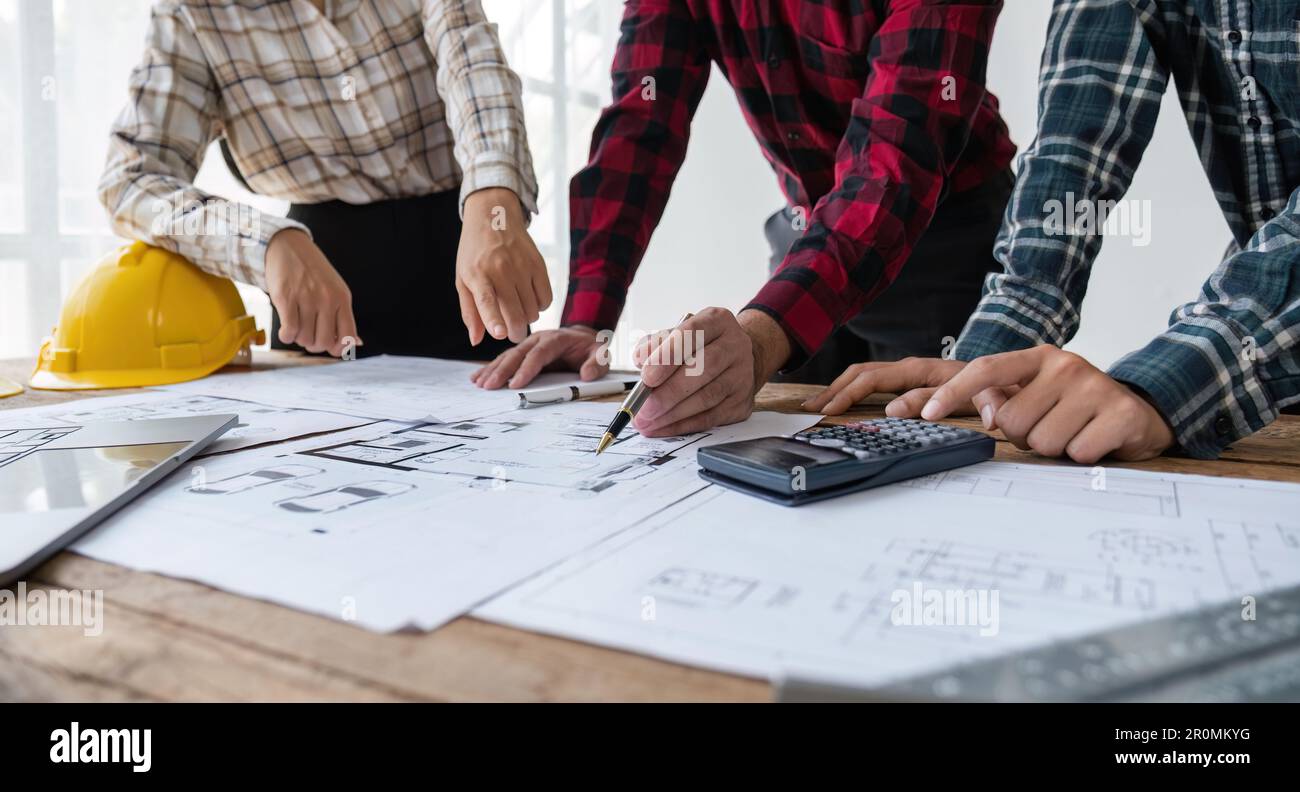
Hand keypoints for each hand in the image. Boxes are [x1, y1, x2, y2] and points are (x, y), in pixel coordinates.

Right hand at [265, 228, 359, 356]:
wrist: (288, 246)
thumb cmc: (313, 272)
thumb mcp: (335, 290)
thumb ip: (343, 317)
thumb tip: (357, 343)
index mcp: (343, 298)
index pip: (348, 337)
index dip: (338, 349)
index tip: (329, 346)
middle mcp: (327, 299)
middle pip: (324, 343)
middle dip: (314, 345)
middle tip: (308, 334)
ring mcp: (307, 298)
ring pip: (305, 339)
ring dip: (298, 338)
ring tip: (297, 325)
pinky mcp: (286, 298)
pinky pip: (289, 331)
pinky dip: (286, 336)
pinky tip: (286, 328)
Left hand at [456, 187, 551, 344]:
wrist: (494, 216)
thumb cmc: (475, 253)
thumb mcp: (463, 279)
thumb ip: (470, 312)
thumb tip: (476, 341)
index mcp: (477, 274)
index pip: (486, 300)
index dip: (494, 319)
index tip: (500, 334)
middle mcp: (500, 269)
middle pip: (515, 312)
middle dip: (516, 332)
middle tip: (513, 335)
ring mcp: (522, 266)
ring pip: (533, 309)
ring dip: (527, 318)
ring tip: (519, 310)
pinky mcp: (539, 263)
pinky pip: (546, 298)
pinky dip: (541, 306)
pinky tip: (531, 300)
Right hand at [471, 325, 607, 389]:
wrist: (583, 337)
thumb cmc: (590, 348)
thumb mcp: (601, 353)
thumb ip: (597, 362)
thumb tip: (587, 374)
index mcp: (555, 339)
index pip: (539, 354)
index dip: (527, 369)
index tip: (516, 385)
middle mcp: (538, 339)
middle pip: (517, 354)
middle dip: (503, 371)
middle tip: (490, 386)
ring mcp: (528, 344)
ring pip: (508, 356)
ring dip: (493, 370)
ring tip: (480, 383)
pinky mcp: (523, 351)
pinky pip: (505, 359)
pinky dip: (492, 368)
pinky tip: (478, 376)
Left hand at [633, 308, 788, 436]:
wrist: (735, 360)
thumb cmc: (698, 347)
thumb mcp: (675, 335)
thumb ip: (655, 344)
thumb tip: (641, 358)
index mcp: (717, 321)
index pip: (692, 335)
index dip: (668, 357)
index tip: (647, 377)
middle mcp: (736, 344)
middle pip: (704, 368)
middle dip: (668, 392)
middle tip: (644, 408)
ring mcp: (743, 374)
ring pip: (707, 397)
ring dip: (673, 414)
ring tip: (648, 422)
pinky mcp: (743, 401)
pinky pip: (711, 417)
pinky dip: (684, 425)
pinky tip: (663, 427)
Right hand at [802, 356, 1011, 424]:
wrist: (1002, 377)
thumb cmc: (992, 387)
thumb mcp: (984, 393)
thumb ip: (963, 401)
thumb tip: (917, 413)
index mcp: (920, 369)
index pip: (876, 379)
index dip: (853, 394)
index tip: (834, 411)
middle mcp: (908, 367)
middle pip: (861, 373)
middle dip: (835, 390)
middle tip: (813, 409)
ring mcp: (905, 372)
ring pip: (861, 375)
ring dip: (837, 389)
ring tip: (815, 406)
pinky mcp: (905, 381)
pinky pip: (870, 382)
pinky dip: (850, 390)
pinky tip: (838, 403)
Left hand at [919, 345, 1175, 463]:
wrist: (1142, 415)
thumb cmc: (1077, 409)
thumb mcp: (1039, 395)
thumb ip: (1004, 399)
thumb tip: (989, 416)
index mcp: (1039, 357)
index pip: (986, 369)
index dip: (953, 392)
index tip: (927, 414)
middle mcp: (1065, 365)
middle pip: (1012, 421)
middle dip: (1026, 436)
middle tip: (1052, 428)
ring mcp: (1094, 387)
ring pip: (1042, 442)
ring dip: (1055, 448)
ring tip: (1075, 433)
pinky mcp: (1120, 414)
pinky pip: (1075, 454)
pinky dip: (1082, 457)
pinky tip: (1096, 442)